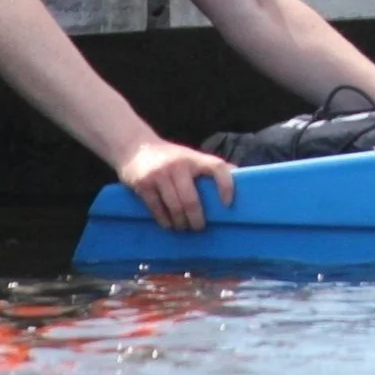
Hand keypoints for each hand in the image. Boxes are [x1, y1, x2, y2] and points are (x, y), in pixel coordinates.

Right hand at [117, 139, 236, 231]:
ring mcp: (159, 175)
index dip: (226, 185)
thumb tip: (240, 175)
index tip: (227, 204)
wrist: (134, 146)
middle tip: (199, 228)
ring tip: (184, 228)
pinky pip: (157, 208)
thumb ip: (209, 166)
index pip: (217, 167)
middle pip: (191, 200)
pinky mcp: (143, 184)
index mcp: (194, 158)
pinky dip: (165, 220)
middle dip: (197, 219)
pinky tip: (169, 224)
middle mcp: (178, 165)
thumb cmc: (169, 157)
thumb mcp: (190, 156)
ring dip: (181, 223)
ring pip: (174, 207)